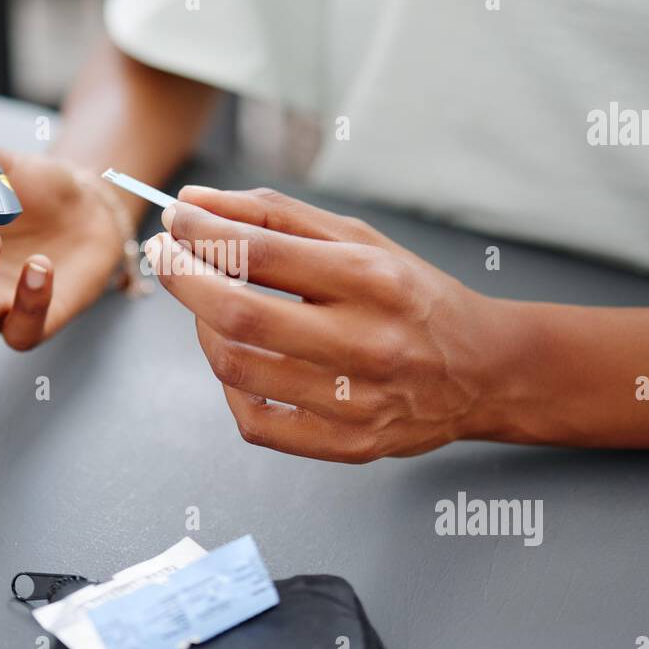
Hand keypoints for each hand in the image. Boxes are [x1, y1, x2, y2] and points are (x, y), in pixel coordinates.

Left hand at [145, 186, 508, 461]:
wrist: (483, 371)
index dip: (201, 232)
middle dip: (183, 278)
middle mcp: (367, 342)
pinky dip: (230, 385)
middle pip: (238, 314)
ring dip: (202, 328)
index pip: (261, 250)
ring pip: (237, 368)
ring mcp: (356, 402)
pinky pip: (255, 421)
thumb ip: (277, 216)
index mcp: (372, 279)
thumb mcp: (360, 239)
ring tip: (206, 304)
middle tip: (165, 255)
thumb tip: (193, 203)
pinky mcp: (347, 445)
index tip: (174, 218)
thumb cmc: (412, 296)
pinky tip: (238, 358)